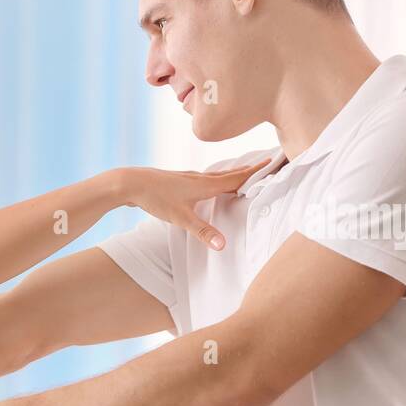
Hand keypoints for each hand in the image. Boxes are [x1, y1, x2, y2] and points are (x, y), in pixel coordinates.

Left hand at [120, 161, 266, 250]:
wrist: (130, 183)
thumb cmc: (156, 198)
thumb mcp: (181, 218)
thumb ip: (203, 232)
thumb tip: (223, 245)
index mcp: (206, 184)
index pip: (238, 178)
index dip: (257, 172)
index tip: (275, 161)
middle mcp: (200, 178)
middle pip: (231, 173)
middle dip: (250, 169)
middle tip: (268, 161)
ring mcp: (189, 177)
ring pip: (218, 175)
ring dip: (234, 173)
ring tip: (245, 172)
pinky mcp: (179, 181)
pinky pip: (205, 178)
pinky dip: (217, 178)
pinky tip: (211, 183)